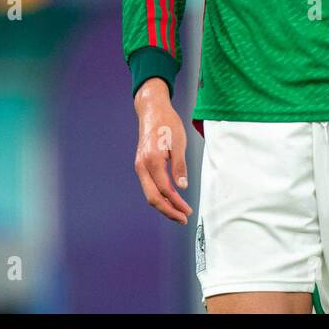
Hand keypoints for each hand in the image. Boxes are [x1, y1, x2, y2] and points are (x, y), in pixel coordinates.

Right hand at [133, 78, 192, 224]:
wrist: (152, 110)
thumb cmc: (167, 123)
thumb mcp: (179, 142)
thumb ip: (180, 166)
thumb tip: (182, 187)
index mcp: (152, 160)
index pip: (164, 190)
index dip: (177, 203)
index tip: (188, 211)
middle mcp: (142, 165)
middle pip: (152, 197)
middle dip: (168, 211)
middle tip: (183, 218)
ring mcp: (140, 166)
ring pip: (149, 193)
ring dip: (164, 205)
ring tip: (178, 212)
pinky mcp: (142, 165)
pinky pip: (148, 186)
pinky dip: (159, 196)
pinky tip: (170, 199)